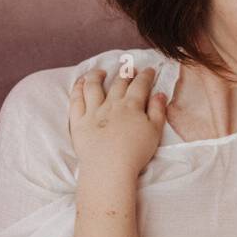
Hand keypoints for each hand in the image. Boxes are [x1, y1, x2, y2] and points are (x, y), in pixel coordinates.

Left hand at [68, 66, 167, 180]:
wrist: (109, 168)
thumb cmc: (135, 152)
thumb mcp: (155, 132)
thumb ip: (158, 111)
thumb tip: (160, 94)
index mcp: (132, 106)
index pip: (140, 85)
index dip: (146, 76)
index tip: (150, 70)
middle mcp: (112, 104)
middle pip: (118, 84)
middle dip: (125, 73)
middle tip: (129, 69)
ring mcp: (93, 112)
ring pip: (93, 86)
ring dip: (97, 76)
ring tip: (100, 72)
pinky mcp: (78, 122)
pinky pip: (76, 100)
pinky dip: (78, 89)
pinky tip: (81, 83)